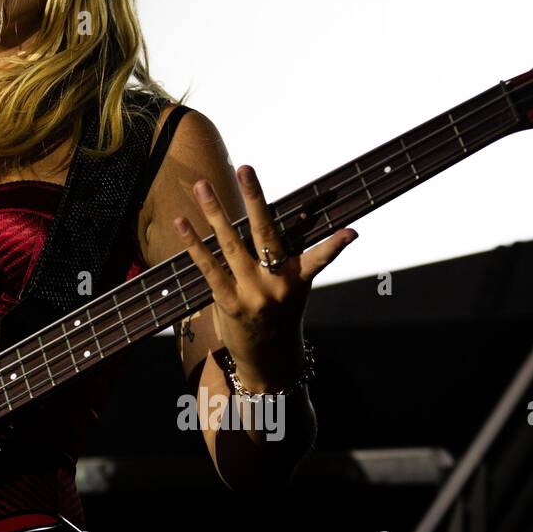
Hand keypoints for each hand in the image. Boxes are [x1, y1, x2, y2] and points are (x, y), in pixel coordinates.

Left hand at [173, 164, 357, 390]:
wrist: (267, 363)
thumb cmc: (279, 318)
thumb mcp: (293, 291)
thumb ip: (292, 260)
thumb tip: (302, 226)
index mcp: (299, 279)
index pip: (319, 257)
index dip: (336, 245)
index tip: (350, 230)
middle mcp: (278, 284)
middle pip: (266, 234)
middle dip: (256, 198)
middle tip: (246, 168)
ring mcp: (253, 294)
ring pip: (232, 245)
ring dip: (216, 212)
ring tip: (203, 186)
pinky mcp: (229, 304)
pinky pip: (208, 269)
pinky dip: (194, 244)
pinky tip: (182, 222)